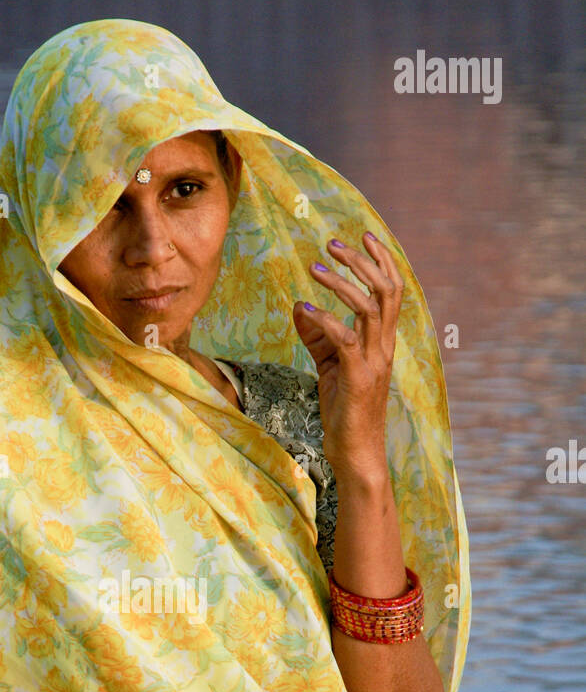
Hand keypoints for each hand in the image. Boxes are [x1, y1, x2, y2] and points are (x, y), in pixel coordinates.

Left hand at [292, 232, 403, 479]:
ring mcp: (374, 362)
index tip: (364, 236)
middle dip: (361, 262)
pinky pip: (346, 341)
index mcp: (382, 342)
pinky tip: (306, 310)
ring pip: (368, 309)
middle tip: (333, 243)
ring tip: (315, 267)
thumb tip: (300, 306)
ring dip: (341, 284)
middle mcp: (384, 347)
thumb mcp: (330, 367)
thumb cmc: (345, 412)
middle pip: (384, 291)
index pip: (391, 292)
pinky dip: (326, 321)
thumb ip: (318, 337)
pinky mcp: (358, 379)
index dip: (382, 261)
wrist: (356, 454)